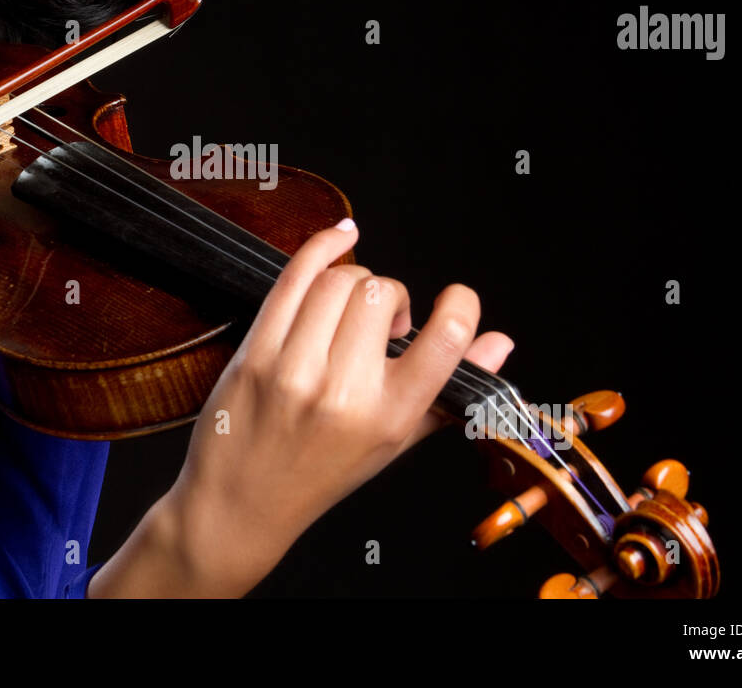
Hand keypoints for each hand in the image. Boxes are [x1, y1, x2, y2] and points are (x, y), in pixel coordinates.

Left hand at [162, 217, 514, 593]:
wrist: (242, 501)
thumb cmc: (322, 471)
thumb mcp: (396, 441)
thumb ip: (451, 390)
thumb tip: (500, 343)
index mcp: (390, 417)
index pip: (444, 340)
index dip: (461, 306)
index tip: (456, 300)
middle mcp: (344, 393)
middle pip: (381, 292)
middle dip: (390, 296)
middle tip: (381, 324)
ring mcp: (294, 370)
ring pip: (338, 280)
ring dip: (354, 280)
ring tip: (351, 311)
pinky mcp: (255, 353)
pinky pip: (292, 279)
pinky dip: (320, 248)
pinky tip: (339, 240)